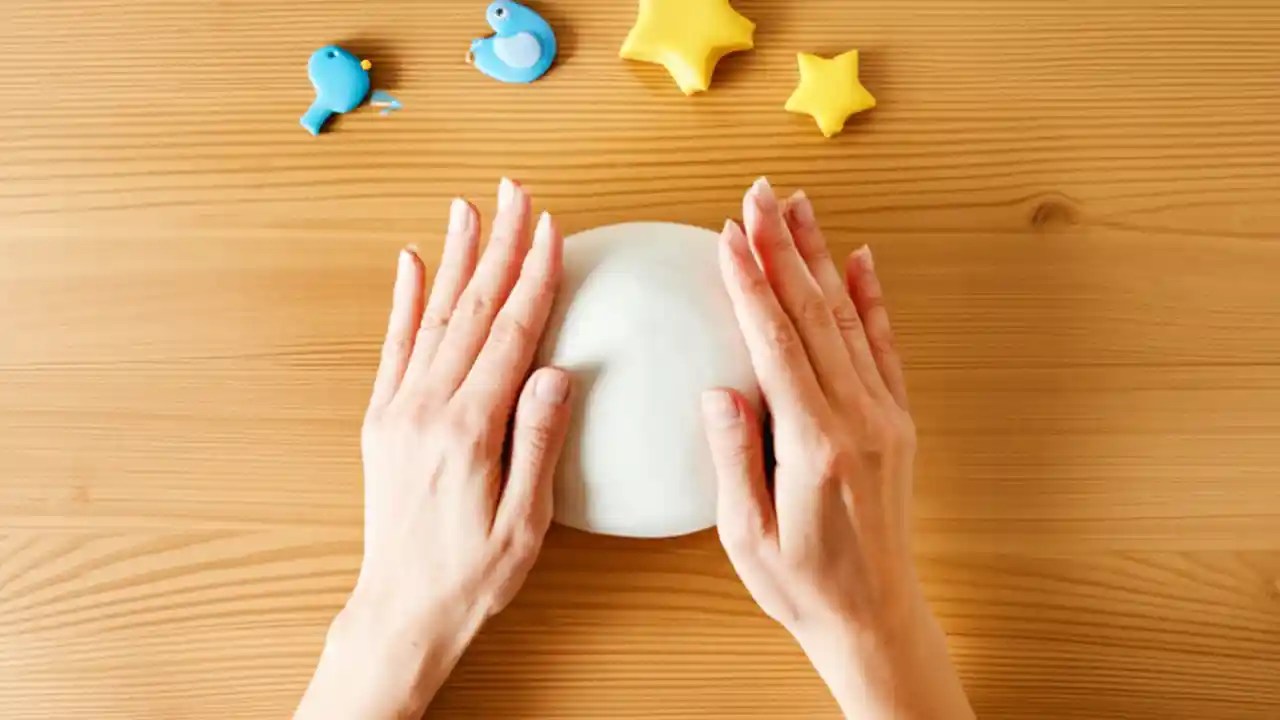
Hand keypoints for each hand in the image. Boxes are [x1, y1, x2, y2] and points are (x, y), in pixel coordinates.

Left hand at [296, 179, 570, 719]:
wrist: (401, 610)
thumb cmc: (471, 576)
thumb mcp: (523, 522)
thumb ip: (537, 442)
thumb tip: (556, 373)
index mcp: (469, 431)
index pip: (509, 335)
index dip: (533, 278)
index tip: (550, 230)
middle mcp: (427, 409)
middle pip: (471, 310)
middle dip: (498, 246)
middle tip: (515, 194)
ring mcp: (399, 410)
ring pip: (433, 316)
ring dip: (456, 258)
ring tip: (470, 209)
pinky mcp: (383, 420)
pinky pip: (394, 348)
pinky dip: (405, 302)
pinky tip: (414, 264)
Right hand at [702, 179, 972, 718]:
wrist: (873, 616)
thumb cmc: (801, 584)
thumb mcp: (746, 535)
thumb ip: (733, 458)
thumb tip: (719, 389)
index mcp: (815, 446)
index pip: (777, 344)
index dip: (752, 283)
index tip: (731, 234)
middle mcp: (859, 421)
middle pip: (815, 315)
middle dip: (783, 248)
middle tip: (759, 195)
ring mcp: (884, 417)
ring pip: (850, 319)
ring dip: (821, 258)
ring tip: (798, 207)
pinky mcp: (897, 422)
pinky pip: (885, 347)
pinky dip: (872, 299)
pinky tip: (860, 260)